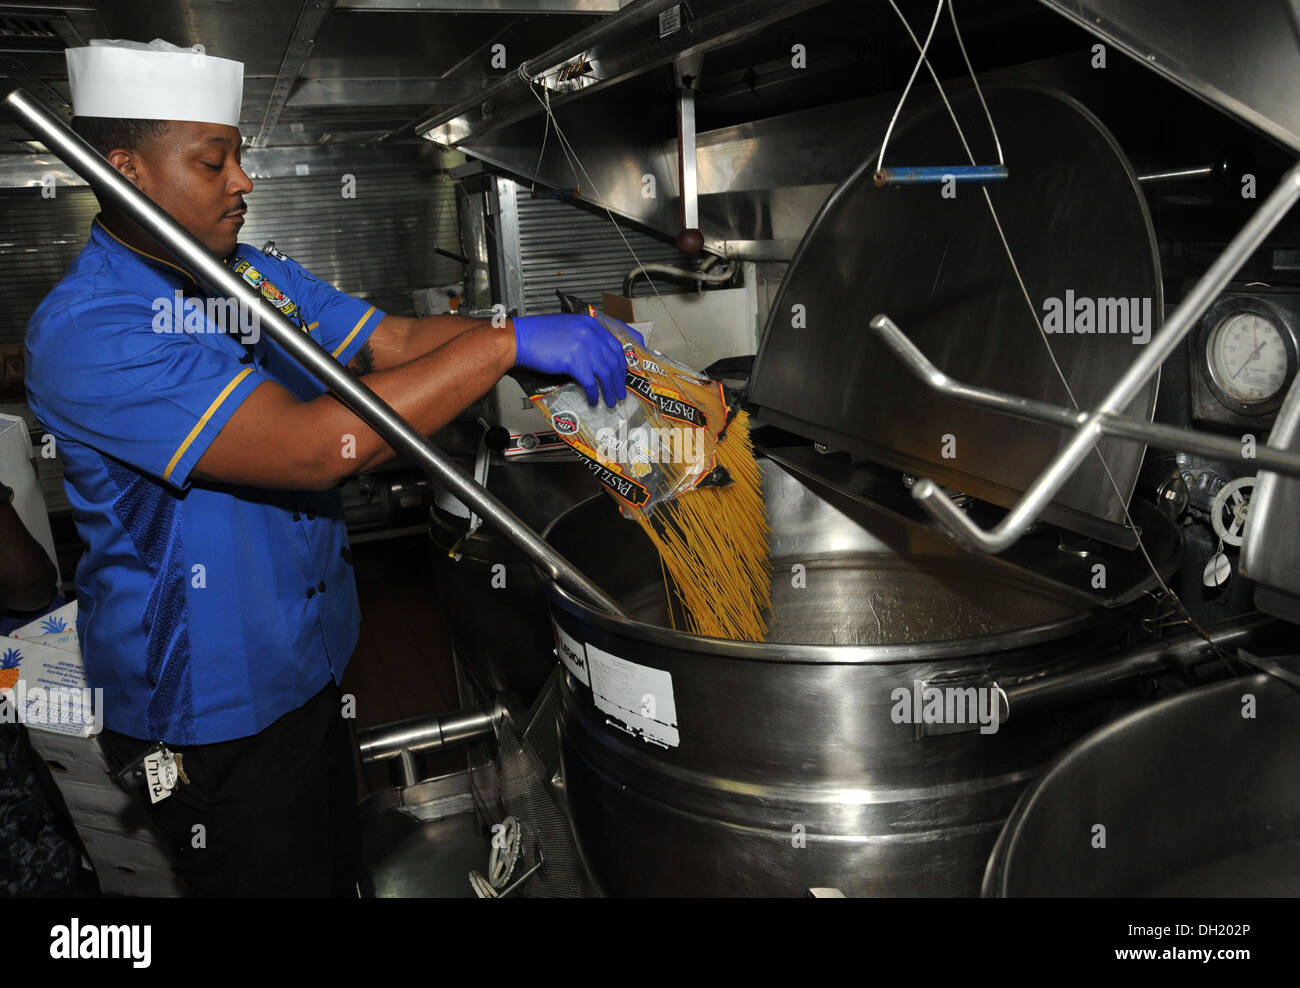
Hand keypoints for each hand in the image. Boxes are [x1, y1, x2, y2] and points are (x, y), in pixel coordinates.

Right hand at [513, 313, 636, 406]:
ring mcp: (583, 346)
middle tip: (620, 391)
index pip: (615, 344)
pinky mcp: (574, 360)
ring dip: (609, 389)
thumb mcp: (568, 328)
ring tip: (610, 400)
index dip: (622, 362)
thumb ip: (586, 338)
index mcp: (589, 323)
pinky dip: (593, 393)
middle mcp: (589, 333)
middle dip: (619, 379)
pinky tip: (593, 399)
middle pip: (613, 359)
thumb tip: (598, 357)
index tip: (625, 373)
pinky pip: (590, 381)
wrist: (520, 339)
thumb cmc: (539, 335)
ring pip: (605, 372)